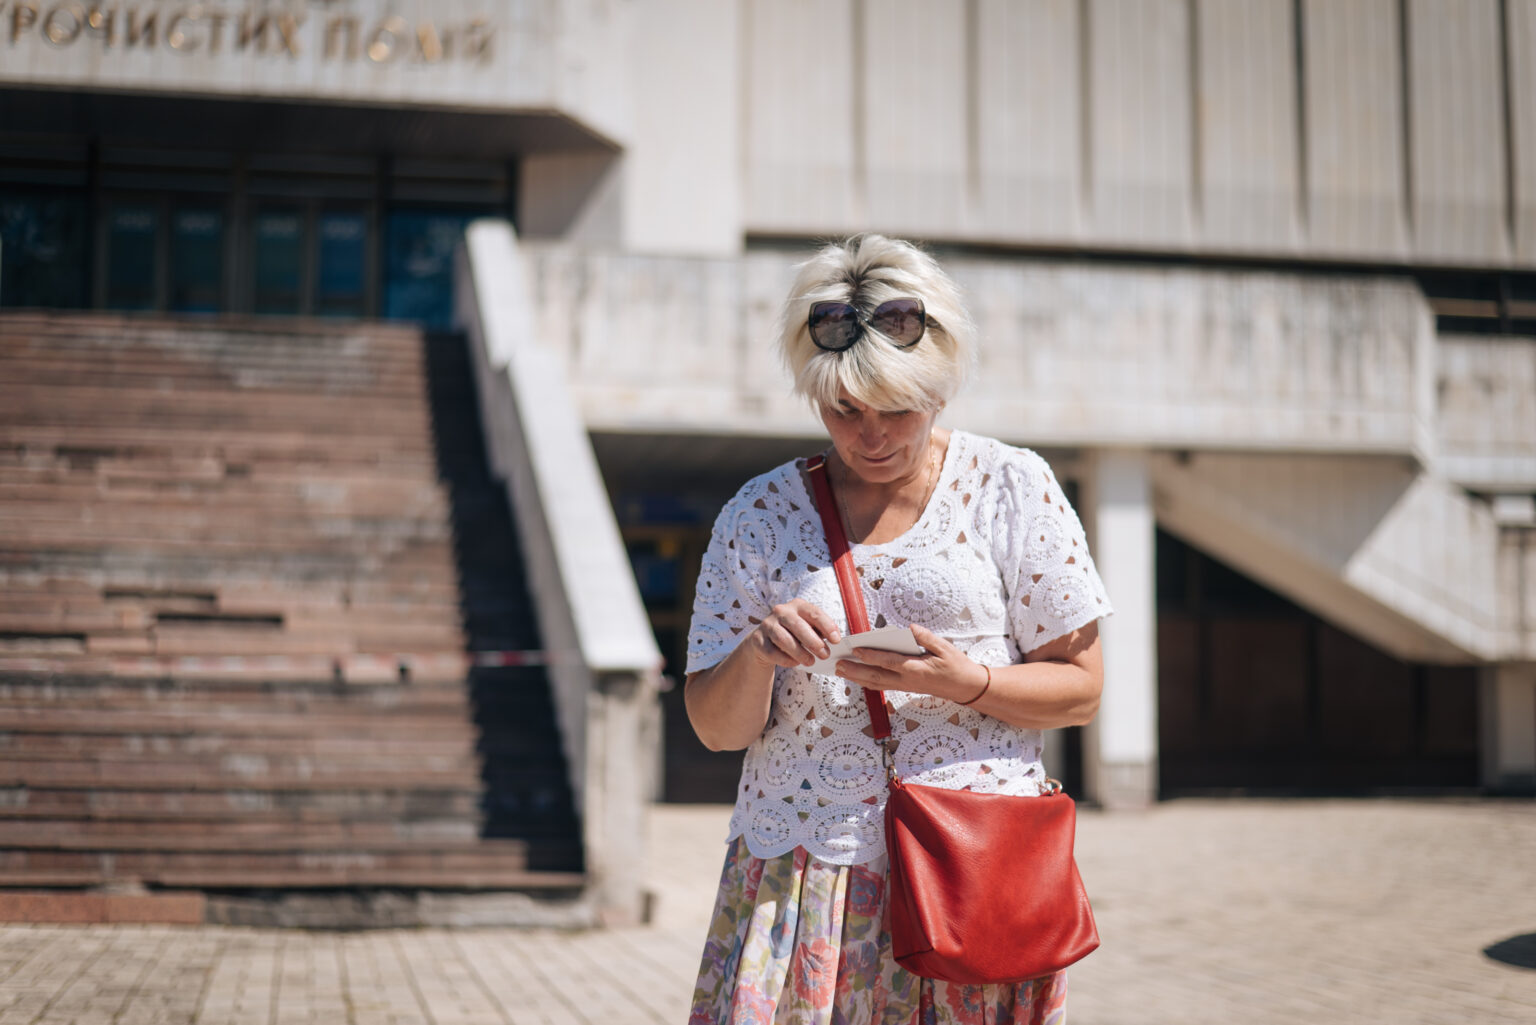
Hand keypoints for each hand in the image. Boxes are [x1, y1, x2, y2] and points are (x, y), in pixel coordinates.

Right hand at [747, 599, 842, 669]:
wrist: (764, 642)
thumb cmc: (793, 634)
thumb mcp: (807, 628)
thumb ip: (820, 631)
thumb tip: (835, 639)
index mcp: (797, 606)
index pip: (814, 612)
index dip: (827, 626)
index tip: (836, 640)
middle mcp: (781, 611)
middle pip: (798, 626)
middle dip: (813, 642)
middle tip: (825, 655)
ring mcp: (767, 625)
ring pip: (784, 639)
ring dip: (800, 653)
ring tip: (811, 662)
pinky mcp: (758, 640)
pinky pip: (773, 652)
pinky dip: (786, 659)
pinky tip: (795, 663)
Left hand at [836, 623, 988, 702]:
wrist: (964, 687)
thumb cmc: (955, 665)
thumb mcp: (945, 648)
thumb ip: (926, 637)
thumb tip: (910, 628)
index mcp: (916, 669)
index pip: (889, 661)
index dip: (871, 656)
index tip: (856, 650)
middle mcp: (907, 680)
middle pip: (876, 676)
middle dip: (855, 671)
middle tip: (837, 665)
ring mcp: (905, 686)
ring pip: (876, 683)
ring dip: (857, 678)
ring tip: (841, 671)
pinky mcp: (905, 688)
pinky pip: (882, 685)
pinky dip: (867, 682)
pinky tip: (857, 677)